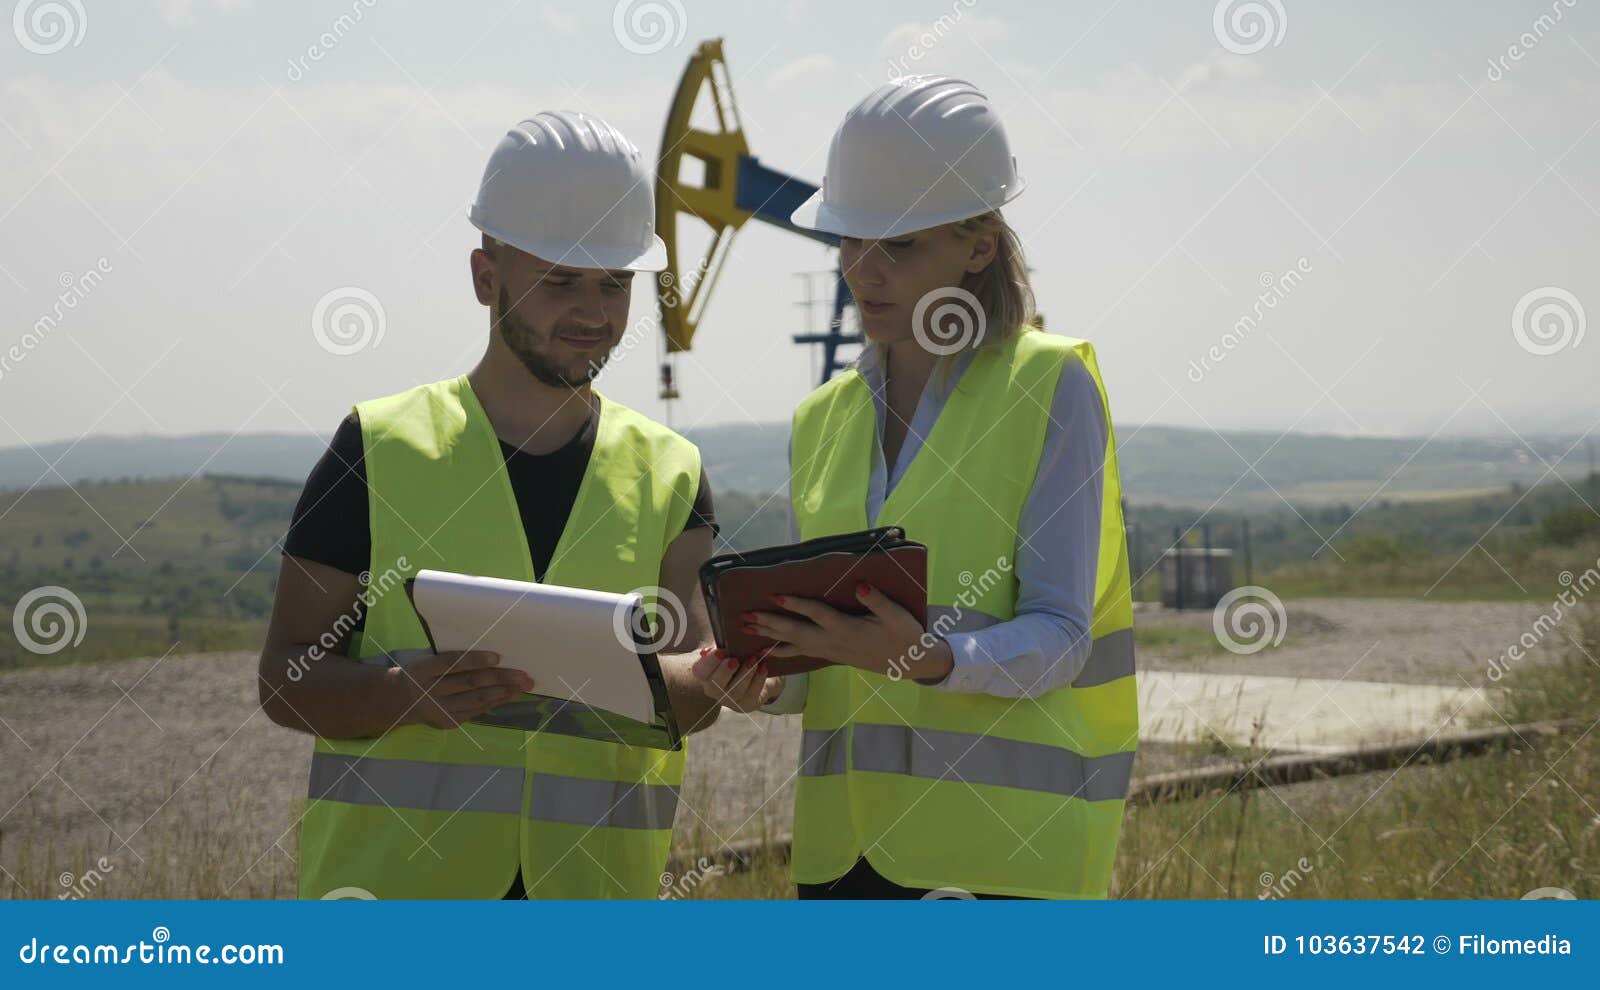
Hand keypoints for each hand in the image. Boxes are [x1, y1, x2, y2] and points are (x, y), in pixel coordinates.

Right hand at [391, 649, 534, 728]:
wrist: (401, 700)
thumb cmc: (424, 672)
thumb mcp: (428, 660)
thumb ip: (451, 657)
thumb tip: (490, 651)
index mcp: (424, 669)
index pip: (452, 663)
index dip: (475, 660)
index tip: (497, 657)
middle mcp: (430, 690)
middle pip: (469, 683)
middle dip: (500, 678)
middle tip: (523, 675)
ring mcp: (440, 709)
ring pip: (476, 700)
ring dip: (503, 692)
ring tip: (523, 686)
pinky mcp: (449, 722)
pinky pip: (476, 711)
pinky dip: (495, 702)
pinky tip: (510, 695)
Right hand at [690, 646, 782, 712]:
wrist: (752, 676)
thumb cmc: (735, 659)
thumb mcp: (726, 651)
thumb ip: (720, 646)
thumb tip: (714, 645)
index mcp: (705, 675)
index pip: (699, 671)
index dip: (709, 662)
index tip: (721, 651)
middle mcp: (714, 690)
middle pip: (715, 685)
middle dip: (725, 671)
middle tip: (734, 659)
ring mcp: (730, 700)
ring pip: (735, 691)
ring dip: (744, 674)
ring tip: (753, 660)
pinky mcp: (746, 704)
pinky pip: (752, 694)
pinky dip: (758, 679)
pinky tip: (763, 667)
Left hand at [743, 583, 953, 681]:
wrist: (911, 662)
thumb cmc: (904, 635)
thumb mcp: (896, 615)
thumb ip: (877, 601)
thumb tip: (860, 585)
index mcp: (846, 629)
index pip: (816, 614)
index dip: (795, 604)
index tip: (774, 595)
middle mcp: (833, 642)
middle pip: (796, 633)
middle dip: (770, 624)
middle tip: (746, 617)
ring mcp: (831, 651)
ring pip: (794, 646)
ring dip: (770, 638)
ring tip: (747, 632)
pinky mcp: (832, 655)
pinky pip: (801, 654)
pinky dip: (782, 651)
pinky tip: (769, 650)